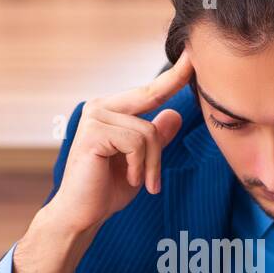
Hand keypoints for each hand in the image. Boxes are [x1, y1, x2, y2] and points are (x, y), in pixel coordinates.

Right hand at [46, 48, 193, 233]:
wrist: (82, 215)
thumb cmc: (106, 190)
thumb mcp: (142, 163)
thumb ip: (156, 139)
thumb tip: (175, 114)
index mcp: (110, 110)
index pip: (149, 90)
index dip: (172, 76)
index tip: (191, 58)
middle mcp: (100, 106)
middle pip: (152, 105)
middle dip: (159, 144)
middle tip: (154, 177)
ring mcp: (95, 117)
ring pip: (148, 131)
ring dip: (151, 164)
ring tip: (140, 183)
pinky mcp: (94, 132)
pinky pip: (136, 143)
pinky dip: (140, 166)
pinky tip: (129, 179)